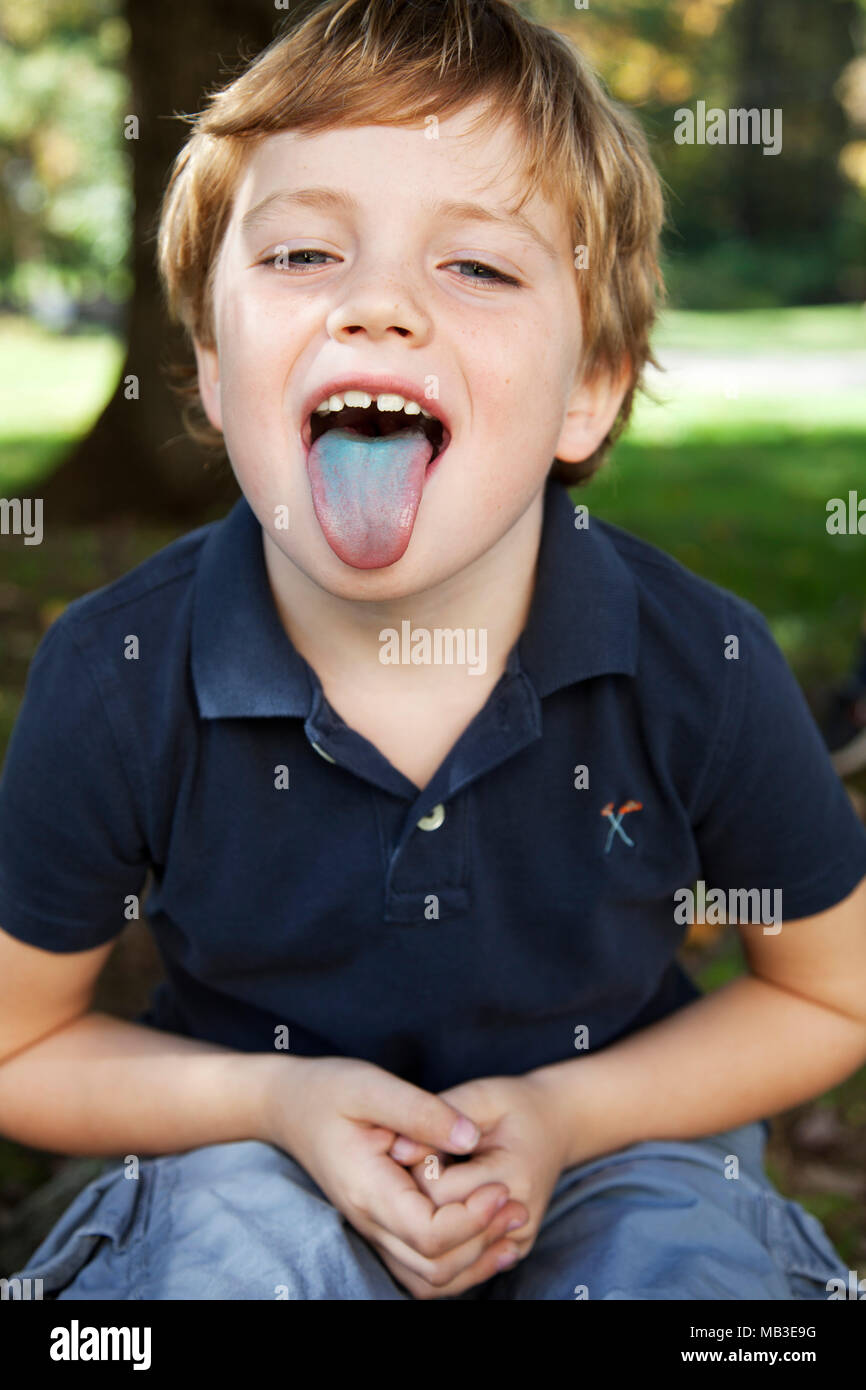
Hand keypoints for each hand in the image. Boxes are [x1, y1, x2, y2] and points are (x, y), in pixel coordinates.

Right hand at [262, 1056, 528, 1295]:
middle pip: (434, 1267)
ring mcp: (373, 1229)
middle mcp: (369, 1220)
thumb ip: (422, 1112)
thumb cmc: (329, 1089)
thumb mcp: (373, 1086)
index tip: (500, 1187)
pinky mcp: (380, 1226)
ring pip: (429, 1279)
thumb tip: (470, 1137)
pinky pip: (421, 1269)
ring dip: (475, 1261)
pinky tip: (489, 1237)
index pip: (427, 1234)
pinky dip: (459, 1262)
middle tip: (519, 1204)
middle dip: (483, 1241)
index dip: (471, 1219)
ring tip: (513, 1225)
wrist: (289, 1105)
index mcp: (367, 1189)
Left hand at [386, 1072, 571, 1296]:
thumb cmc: (513, 1107)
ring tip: (439, 1183)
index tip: (427, 1140)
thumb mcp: (480, 1096)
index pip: (439, 1192)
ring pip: (442, 1260)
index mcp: (515, 1177)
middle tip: (432, 1161)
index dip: (419, 1164)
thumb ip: (440, 1119)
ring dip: (424, 1223)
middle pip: (437, 1228)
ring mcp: (515, 1244)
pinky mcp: (508, 1254)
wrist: (555, 1127)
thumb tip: (396, 1151)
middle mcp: (519, 1221)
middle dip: (419, 1195)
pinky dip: (434, 1244)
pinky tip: (437, 1208)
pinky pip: (453, 1270)